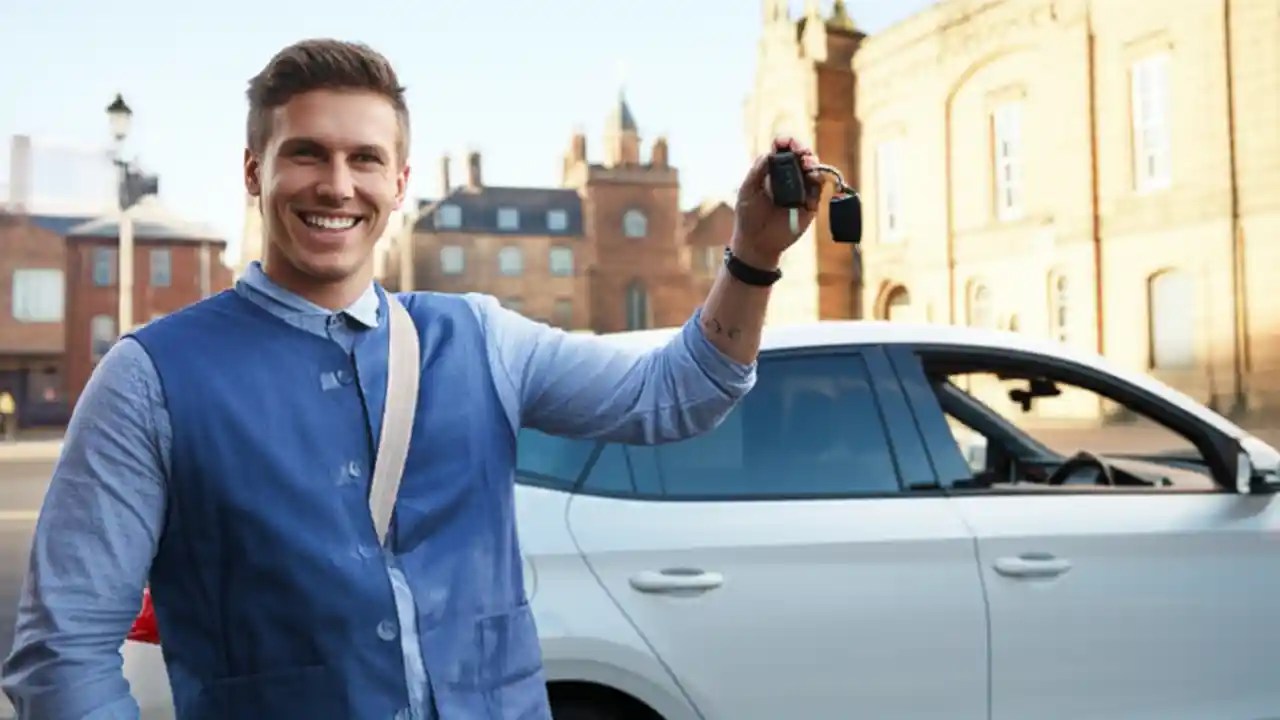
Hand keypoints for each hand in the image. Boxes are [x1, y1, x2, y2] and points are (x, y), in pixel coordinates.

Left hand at [730, 136, 822, 270]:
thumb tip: (771, 153)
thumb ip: (758, 170)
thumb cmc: (748, 217)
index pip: (782, 149)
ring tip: (807, 164)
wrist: (757, 243)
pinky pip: (819, 187)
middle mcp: (788, 177)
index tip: (786, 143)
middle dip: (803, 149)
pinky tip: (812, 177)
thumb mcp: (747, 190)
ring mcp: (800, 190)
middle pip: (800, 155)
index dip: (786, 142)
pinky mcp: (810, 204)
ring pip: (813, 169)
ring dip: (812, 162)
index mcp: (771, 171)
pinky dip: (819, 179)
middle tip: (801, 153)